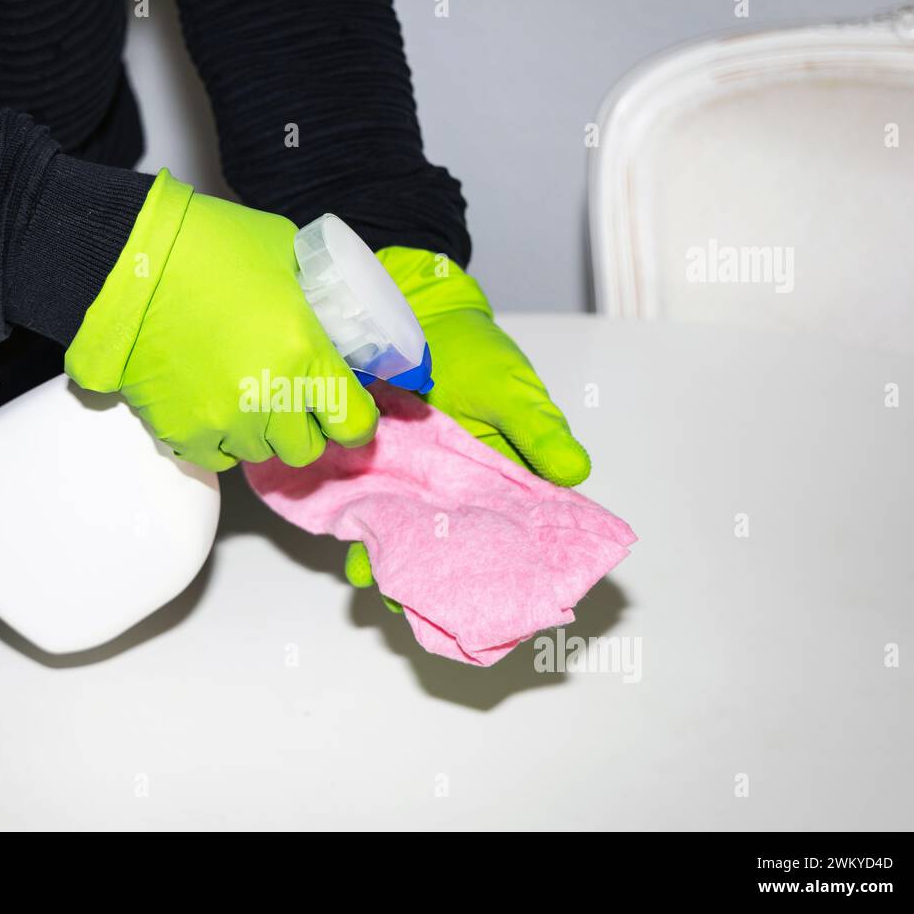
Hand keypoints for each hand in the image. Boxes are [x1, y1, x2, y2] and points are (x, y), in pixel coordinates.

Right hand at [66, 170, 378, 470]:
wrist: (128, 258)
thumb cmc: (209, 244)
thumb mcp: (287, 256)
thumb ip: (316, 300)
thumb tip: (332, 320)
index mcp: (306, 352)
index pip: (353, 423)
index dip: (353, 418)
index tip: (344, 408)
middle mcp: (269, 398)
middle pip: (306, 449)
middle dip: (303, 425)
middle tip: (289, 395)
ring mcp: (223, 420)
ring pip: (258, 453)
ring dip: (258, 430)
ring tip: (241, 389)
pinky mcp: (180, 430)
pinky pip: (214, 456)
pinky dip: (218, 437)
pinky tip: (210, 401)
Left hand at [344, 245, 589, 600]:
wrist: (416, 312)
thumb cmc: (473, 352)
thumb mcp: (511, 389)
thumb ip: (539, 430)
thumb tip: (576, 471)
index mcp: (488, 488)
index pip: (492, 543)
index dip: (483, 575)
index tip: (473, 601)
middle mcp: (443, 496)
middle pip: (433, 550)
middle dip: (417, 578)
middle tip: (403, 596)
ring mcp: (399, 482)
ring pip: (389, 532)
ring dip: (376, 553)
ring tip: (365, 569)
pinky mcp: (361, 463)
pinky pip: (351, 497)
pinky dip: (343, 514)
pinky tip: (337, 529)